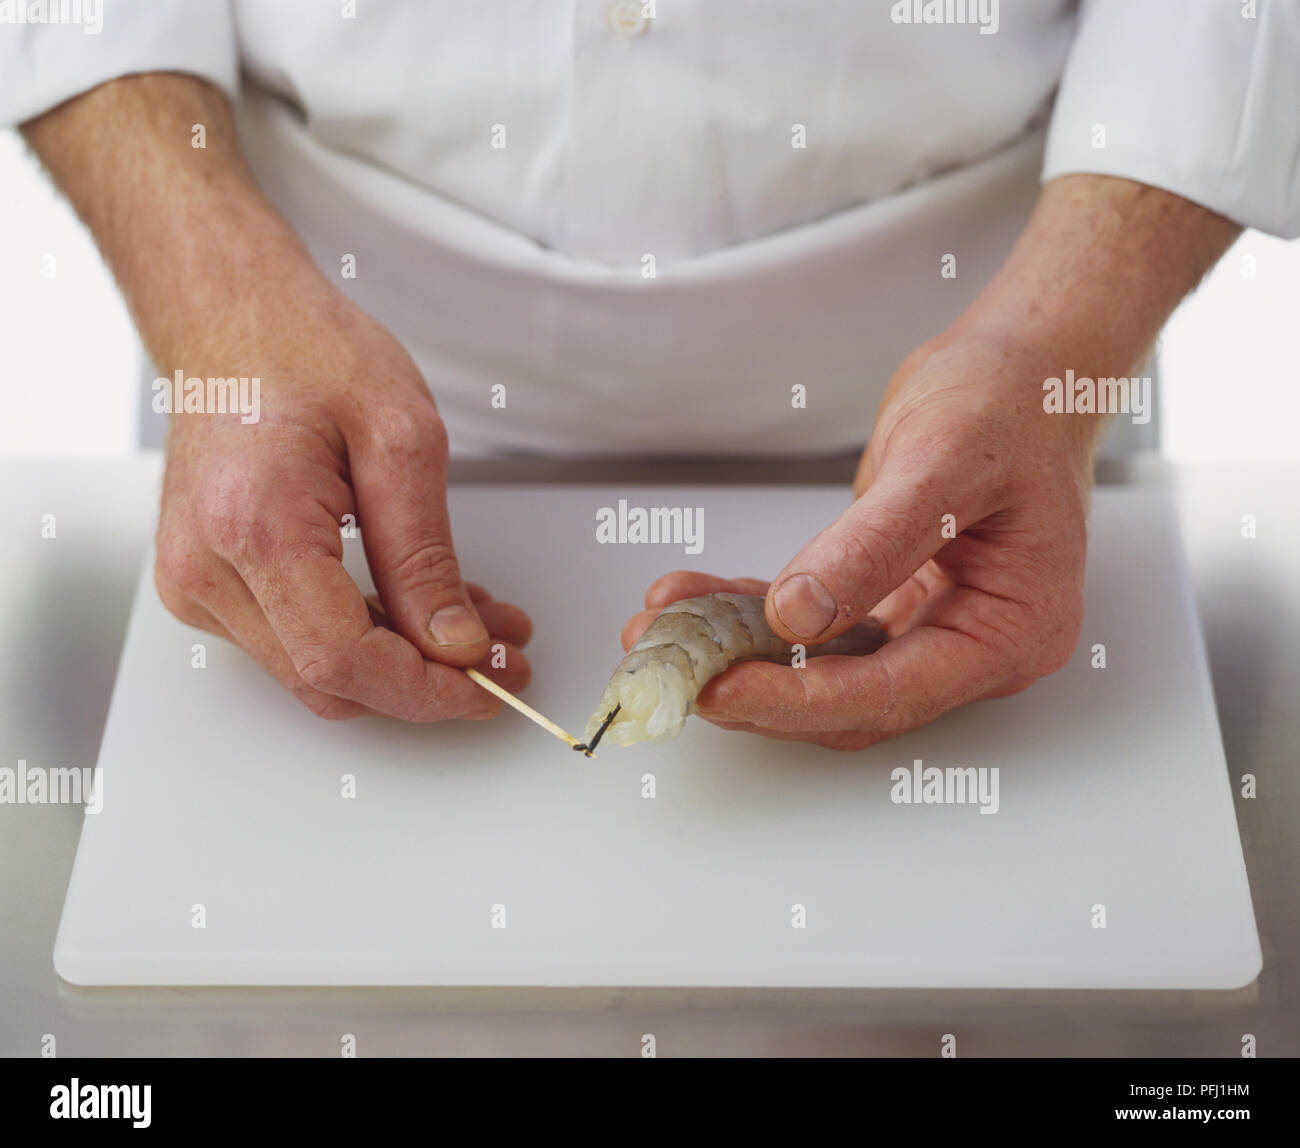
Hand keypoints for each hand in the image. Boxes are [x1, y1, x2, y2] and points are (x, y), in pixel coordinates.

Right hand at [20, 74, 530, 721]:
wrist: (231, 317)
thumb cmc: (304, 351)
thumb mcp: (401, 438)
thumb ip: (426, 556)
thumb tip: (456, 645)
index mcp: (254, 527)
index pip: (343, 659)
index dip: (426, 690)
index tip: (491, 686)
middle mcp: (207, 569)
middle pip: (328, 679)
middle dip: (428, 681)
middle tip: (503, 656)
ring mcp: (197, 581)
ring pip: (317, 667)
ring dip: (405, 660)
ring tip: (481, 626)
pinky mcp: (208, 581)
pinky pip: (297, 638)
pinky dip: (369, 635)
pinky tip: (425, 608)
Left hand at [625, 333, 1094, 748]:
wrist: (1020, 366)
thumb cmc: (1011, 403)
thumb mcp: (943, 462)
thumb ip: (873, 543)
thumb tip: (799, 615)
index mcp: (1009, 631)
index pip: (890, 693)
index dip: (798, 699)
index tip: (722, 690)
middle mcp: (968, 644)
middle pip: (848, 699)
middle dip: (754, 687)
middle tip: (671, 666)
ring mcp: (928, 625)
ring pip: (819, 669)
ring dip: (739, 654)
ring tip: (662, 628)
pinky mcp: (888, 599)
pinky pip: (811, 626)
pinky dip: (751, 613)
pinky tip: (697, 598)